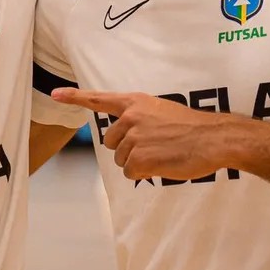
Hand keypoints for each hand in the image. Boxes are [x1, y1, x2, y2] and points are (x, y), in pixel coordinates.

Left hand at [52, 88, 237, 180]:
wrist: (213, 138)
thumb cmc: (191, 127)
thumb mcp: (161, 111)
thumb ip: (139, 118)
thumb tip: (124, 138)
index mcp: (135, 103)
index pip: (99, 99)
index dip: (75, 98)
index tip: (56, 94)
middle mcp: (130, 117)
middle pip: (111, 142)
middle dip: (127, 149)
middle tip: (154, 147)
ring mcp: (134, 137)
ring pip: (121, 160)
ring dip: (138, 163)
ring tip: (162, 154)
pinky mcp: (140, 157)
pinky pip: (131, 173)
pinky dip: (144, 174)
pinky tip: (161, 165)